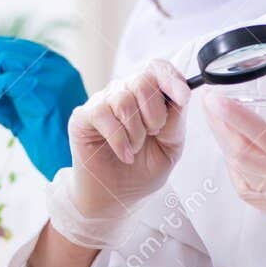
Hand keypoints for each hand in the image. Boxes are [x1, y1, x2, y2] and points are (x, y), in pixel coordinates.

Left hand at [0, 36, 86, 179]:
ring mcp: (51, 77)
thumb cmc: (52, 145)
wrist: (74, 167)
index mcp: (55, 68)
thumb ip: (2, 100)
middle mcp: (56, 67)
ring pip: (3, 62)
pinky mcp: (42, 91)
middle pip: (9, 48)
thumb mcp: (22, 117)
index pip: (17, 47)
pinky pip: (3, 82)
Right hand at [65, 59, 191, 223]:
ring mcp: (102, 102)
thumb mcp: (171, 147)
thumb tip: (181, 95)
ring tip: (135, 150)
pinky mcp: (82, 116)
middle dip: (155, 114)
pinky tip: (124, 155)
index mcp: (148, 96)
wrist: (117, 198)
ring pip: (123, 99)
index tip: (183, 97)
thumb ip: (176, 120)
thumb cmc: (143, 170)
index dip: (171, 78)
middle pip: (142, 80)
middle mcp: (124, 93)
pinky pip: (103, 114)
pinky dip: (119, 140)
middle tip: (152, 135)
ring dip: (136, 132)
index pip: (158, 68)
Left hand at [201, 66, 265, 261]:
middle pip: (243, 152)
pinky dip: (233, 167)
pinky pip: (246, 188)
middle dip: (220, 124)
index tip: (217, 99)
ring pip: (240, 169)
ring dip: (223, 142)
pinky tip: (230, 152)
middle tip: (207, 99)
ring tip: (214, 118)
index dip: (237, 118)